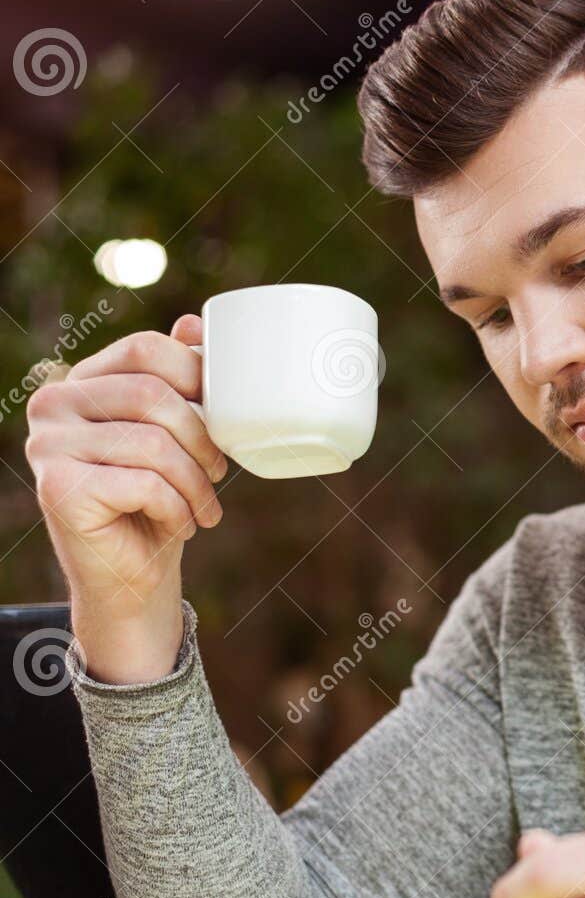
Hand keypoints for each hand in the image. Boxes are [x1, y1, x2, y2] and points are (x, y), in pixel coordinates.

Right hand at [24, 315, 227, 681]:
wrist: (132, 575)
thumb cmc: (158, 499)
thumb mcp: (178, 435)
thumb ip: (180, 380)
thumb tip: (193, 323)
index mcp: (82, 381)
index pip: (146, 349)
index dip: (198, 377)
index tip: (222, 417)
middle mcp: (53, 405)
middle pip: (155, 395)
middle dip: (204, 438)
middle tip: (219, 473)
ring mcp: (48, 445)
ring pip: (154, 444)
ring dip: (196, 484)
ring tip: (204, 507)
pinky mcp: (58, 488)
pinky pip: (145, 484)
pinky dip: (177, 509)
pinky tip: (178, 525)